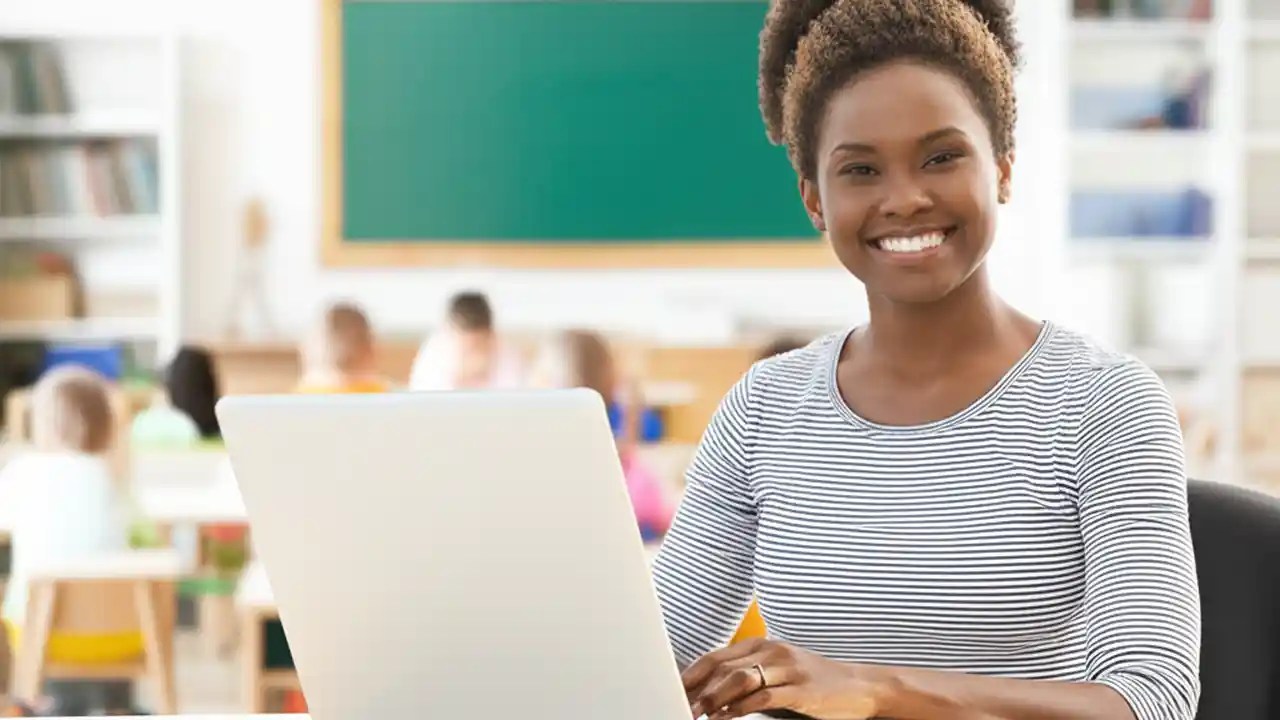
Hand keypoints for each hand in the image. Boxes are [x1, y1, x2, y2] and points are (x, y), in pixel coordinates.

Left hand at [683, 639, 884, 719]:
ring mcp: (788, 669)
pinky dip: (740, 708)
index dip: (690, 674)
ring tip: (698, 713)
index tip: (670, 691)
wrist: (858, 686)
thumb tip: (705, 693)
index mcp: (761, 644)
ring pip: (739, 678)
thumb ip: (744, 677)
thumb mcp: (775, 672)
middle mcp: (772, 651)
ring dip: (714, 697)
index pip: (715, 656)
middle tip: (678, 704)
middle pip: (722, 665)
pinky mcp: (802, 690)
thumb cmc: (811, 682)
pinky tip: (726, 717)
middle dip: (695, 687)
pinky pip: (764, 697)